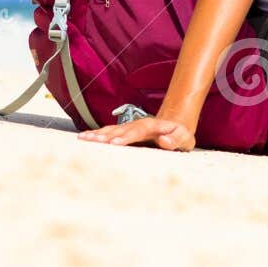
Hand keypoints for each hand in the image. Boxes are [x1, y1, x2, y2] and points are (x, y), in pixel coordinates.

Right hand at [80, 116, 196, 150]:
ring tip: (83, 138)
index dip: (126, 137)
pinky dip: (96, 134)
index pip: (137, 131)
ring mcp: (130, 127)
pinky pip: (108, 132)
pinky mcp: (124, 131)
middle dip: (105, 136)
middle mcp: (137, 125)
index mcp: (152, 126)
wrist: (175, 124)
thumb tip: (164, 141)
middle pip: (120, 130)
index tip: (115, 142)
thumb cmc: (180, 135)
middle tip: (91, 141)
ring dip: (97, 134)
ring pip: (111, 129)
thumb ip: (175, 139)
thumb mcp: (184, 138)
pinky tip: (84, 137)